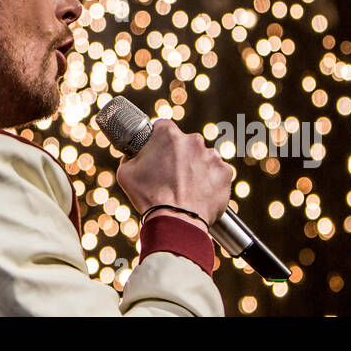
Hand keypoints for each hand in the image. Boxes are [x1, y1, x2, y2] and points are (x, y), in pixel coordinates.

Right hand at [115, 119, 234, 225]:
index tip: (158, 152)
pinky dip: (210, 181)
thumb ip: (131, 156)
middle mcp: (193, 140)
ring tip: (186, 188)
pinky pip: (217, 173)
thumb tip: (135, 154)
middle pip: (185, 143)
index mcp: (168, 134)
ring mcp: (212, 156)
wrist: (177, 223)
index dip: (158, 140)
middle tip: (171, 175)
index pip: (163, 128)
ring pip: (202, 158)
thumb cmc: (149, 198)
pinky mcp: (225, 173)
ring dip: (196, 168)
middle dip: (179, 156)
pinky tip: (199, 193)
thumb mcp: (125, 172)